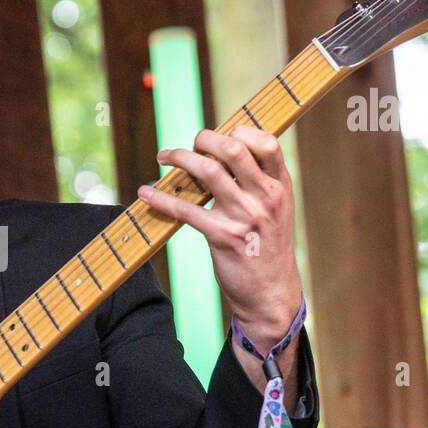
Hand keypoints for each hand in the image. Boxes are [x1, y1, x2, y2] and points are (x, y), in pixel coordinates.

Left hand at [137, 126, 302, 344]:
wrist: (271, 295)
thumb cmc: (267, 249)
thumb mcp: (276, 211)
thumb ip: (258, 184)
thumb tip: (222, 155)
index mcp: (280, 187)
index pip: (266, 142)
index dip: (239, 131)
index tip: (219, 137)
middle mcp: (265, 197)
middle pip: (233, 149)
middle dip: (204, 139)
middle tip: (189, 145)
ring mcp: (245, 217)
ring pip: (208, 171)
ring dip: (179, 158)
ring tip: (164, 156)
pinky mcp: (222, 237)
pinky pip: (186, 209)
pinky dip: (161, 198)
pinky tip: (146, 192)